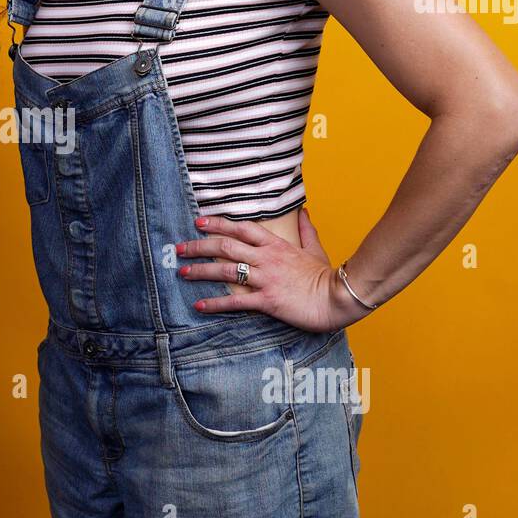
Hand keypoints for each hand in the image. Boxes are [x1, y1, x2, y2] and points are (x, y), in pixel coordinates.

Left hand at [174, 209, 365, 332]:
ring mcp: (266, 279)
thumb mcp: (315, 248)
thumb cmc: (326, 276)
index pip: (241, 229)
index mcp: (276, 245)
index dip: (218, 224)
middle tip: (179, 248)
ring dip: (201, 270)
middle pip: (226, 247)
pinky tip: (199, 305)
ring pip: (226, 270)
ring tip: (183, 272)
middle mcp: (267, 258)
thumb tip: (304, 212)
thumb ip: (306, 230)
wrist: (338, 297)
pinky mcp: (267, 300)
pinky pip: (236, 301)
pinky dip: (215, 303)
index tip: (199, 222)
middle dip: (199, 246)